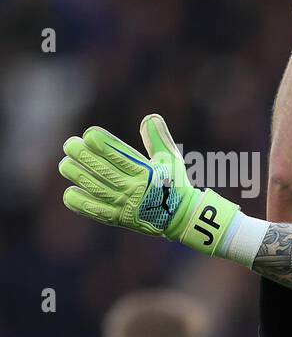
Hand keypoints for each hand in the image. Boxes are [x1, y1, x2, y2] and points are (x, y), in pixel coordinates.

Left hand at [60, 115, 240, 254]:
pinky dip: (80, 202)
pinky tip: (70, 191)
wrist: (181, 217)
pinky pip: (94, 210)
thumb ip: (159, 138)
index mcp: (147, 172)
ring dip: (76, 174)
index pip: (118, 154)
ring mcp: (126, 205)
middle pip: (102, 168)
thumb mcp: (171, 159)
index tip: (89, 135)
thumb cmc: (174, 184)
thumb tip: (149, 117)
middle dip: (82, 155)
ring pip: (94, 187)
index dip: (100, 142)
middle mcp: (135, 188)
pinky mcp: (119, 219)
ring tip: (65, 164)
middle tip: (70, 145)